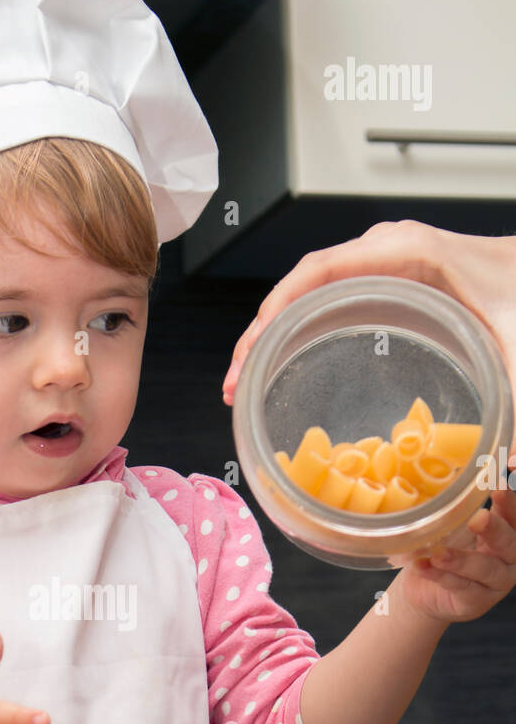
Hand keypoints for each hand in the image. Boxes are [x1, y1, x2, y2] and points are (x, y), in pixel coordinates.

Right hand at [222, 220, 515, 439]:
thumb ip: (512, 412)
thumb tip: (507, 471)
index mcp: (413, 255)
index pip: (321, 270)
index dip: (274, 313)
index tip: (248, 357)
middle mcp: (394, 252)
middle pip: (304, 283)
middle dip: (260, 333)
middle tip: (235, 386)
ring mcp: (391, 264)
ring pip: (312, 290)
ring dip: (274, 333)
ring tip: (247, 383)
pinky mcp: (396, 281)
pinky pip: (333, 296)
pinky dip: (300, 329)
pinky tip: (286, 366)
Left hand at [394, 453, 515, 623]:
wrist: (428, 589)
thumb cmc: (450, 545)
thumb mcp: (460, 518)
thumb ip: (465, 495)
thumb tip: (463, 454)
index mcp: (512, 530)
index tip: (511, 465)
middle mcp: (511, 556)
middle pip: (512, 542)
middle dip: (495, 528)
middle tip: (479, 518)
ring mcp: (496, 582)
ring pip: (485, 570)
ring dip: (462, 560)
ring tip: (440, 552)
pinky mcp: (475, 602)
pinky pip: (458, 588)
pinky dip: (439, 576)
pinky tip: (423, 565)